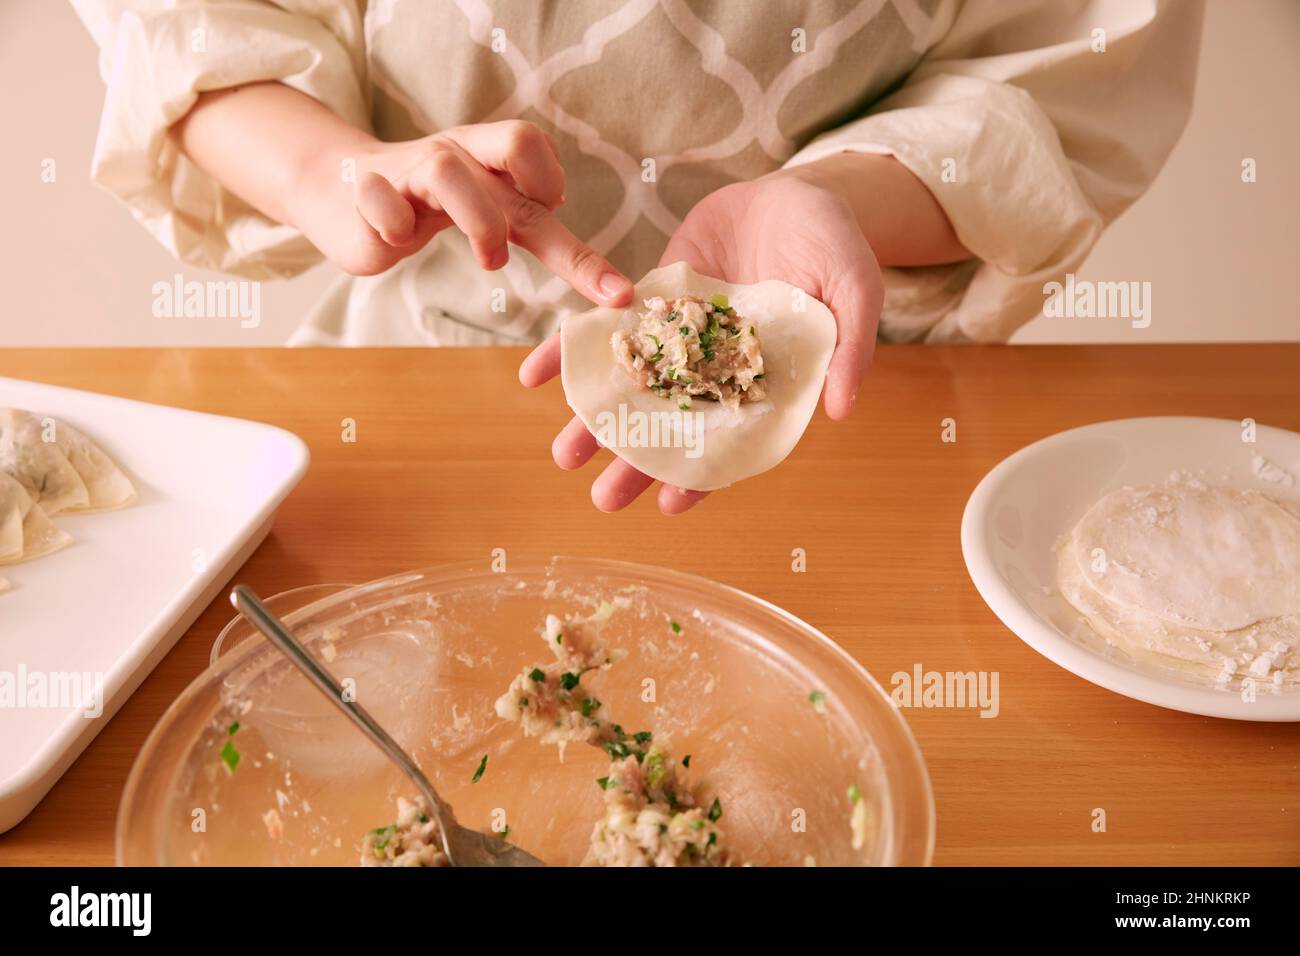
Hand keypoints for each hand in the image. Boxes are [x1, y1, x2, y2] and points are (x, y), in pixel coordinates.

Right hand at [294, 119, 632, 306]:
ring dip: (480, 224)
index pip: (536, 147)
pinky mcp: (367, 193)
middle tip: (548, 234)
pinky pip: (384, 204)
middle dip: (540, 191)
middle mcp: (455, 153)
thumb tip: (581, 247)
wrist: (340, 192)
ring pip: (448, 172)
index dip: (554, 179)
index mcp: (487, 154)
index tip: (556, 212)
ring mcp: (409, 170)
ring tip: (489, 259)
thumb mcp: (483, 209)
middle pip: (514, 139)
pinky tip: (398, 240)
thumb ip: (527, 222)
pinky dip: (396, 228)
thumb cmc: (425, 204)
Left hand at [520, 166, 883, 513]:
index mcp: (765, 382)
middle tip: (602, 499)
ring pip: (634, 386)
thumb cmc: (836, 243)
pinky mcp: (651, 302)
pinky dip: (571, 350)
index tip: (672, 504)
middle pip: (672, 425)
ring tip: (565, 455)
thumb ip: (851, 347)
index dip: (703, 474)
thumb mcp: (856, 288)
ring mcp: (680, 337)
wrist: (795, 192)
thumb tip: (841, 410)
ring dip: (598, 420)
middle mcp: (716, 369)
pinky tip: (532, 374)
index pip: (731, 442)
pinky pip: (608, 330)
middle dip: (637, 462)